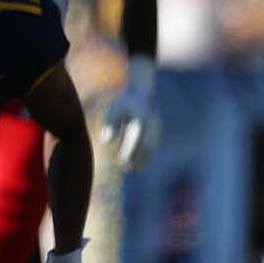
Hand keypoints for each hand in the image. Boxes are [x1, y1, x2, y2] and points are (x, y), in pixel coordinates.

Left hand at [102, 56, 157, 170]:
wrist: (142, 93)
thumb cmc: (124, 103)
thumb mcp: (114, 110)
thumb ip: (110, 124)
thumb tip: (105, 142)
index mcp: (140, 119)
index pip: (135, 139)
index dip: (129, 152)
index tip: (121, 163)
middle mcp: (151, 124)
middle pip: (146, 146)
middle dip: (138, 159)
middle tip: (127, 169)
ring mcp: (157, 128)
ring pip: (151, 147)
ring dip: (143, 159)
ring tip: (132, 169)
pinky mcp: (158, 131)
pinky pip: (152, 146)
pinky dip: (145, 155)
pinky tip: (136, 163)